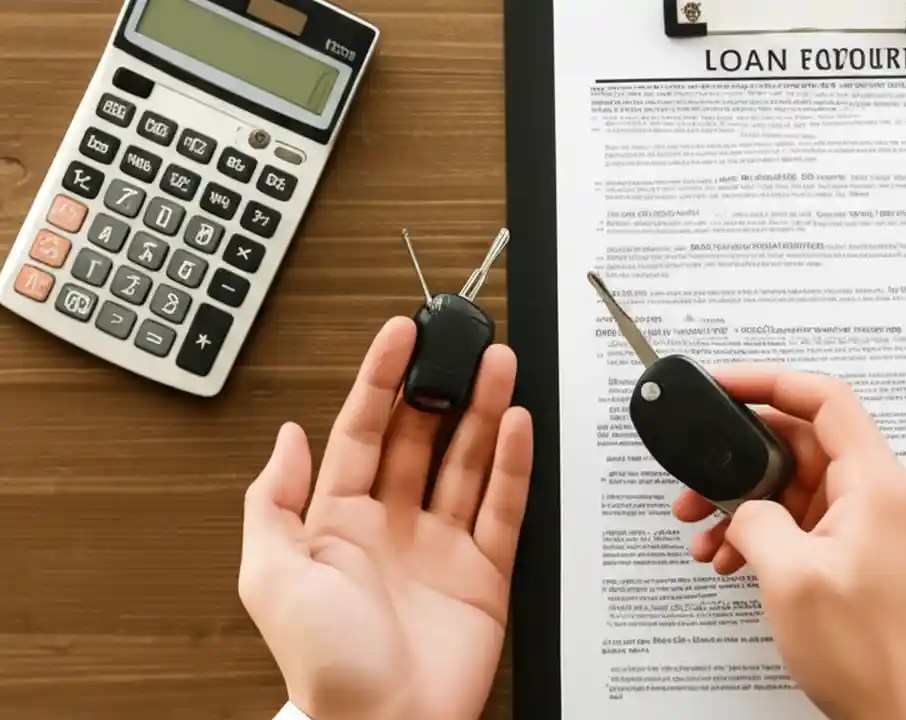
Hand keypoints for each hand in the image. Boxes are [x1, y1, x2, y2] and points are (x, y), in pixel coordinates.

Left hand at [237, 317, 532, 719]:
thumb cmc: (325, 663)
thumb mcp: (271, 576)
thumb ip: (272, 500)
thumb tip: (287, 436)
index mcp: (337, 522)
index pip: (362, 430)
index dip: (381, 379)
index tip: (400, 334)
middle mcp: (392, 526)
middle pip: (422, 437)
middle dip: (442, 386)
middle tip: (461, 342)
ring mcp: (441, 546)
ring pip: (466, 460)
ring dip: (484, 409)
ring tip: (499, 364)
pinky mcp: (485, 571)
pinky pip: (502, 505)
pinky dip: (513, 463)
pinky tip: (517, 424)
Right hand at [673, 368, 905, 719]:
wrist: (897, 713)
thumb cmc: (867, 654)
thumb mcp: (792, 577)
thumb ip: (756, 521)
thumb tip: (744, 507)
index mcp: (877, 485)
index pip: (825, 399)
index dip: (771, 381)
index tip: (726, 383)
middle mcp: (878, 496)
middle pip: (800, 444)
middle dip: (739, 459)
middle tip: (697, 479)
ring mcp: (867, 525)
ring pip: (793, 486)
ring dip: (743, 503)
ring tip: (704, 529)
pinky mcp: (855, 553)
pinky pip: (799, 521)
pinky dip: (761, 532)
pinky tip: (731, 557)